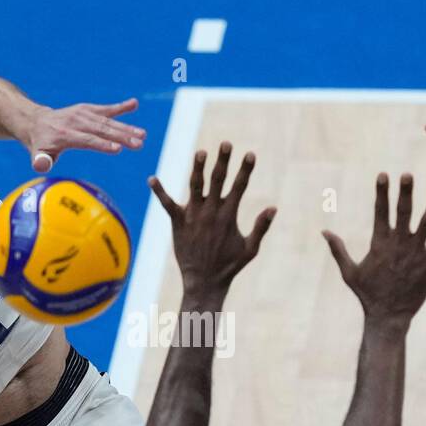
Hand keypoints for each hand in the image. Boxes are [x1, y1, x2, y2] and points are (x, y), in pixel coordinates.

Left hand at [26, 98, 145, 171]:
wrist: (37, 122)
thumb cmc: (40, 144)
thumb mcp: (36, 154)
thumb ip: (40, 161)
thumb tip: (41, 166)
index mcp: (64, 135)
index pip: (86, 140)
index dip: (102, 144)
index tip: (118, 148)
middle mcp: (75, 122)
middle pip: (101, 130)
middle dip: (121, 136)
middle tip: (139, 143)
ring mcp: (82, 114)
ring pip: (107, 121)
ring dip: (126, 127)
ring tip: (142, 134)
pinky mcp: (88, 109)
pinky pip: (106, 109)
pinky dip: (120, 107)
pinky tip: (134, 104)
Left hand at [148, 143, 276, 297]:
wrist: (204, 282)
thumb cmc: (229, 266)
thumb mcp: (251, 249)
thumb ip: (261, 228)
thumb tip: (273, 208)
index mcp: (229, 216)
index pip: (239, 187)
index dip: (245, 170)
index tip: (250, 154)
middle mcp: (211, 212)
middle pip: (218, 180)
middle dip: (223, 161)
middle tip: (226, 143)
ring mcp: (194, 216)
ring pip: (196, 186)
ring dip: (198, 168)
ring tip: (201, 152)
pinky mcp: (178, 222)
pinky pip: (167, 204)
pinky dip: (159, 191)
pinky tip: (151, 179)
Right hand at [323, 173, 425, 325]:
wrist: (388, 316)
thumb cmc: (367, 294)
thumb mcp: (348, 272)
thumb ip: (338, 249)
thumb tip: (324, 231)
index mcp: (379, 243)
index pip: (380, 212)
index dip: (382, 192)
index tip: (383, 175)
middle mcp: (398, 244)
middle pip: (403, 212)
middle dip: (405, 192)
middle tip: (408, 174)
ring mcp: (416, 253)